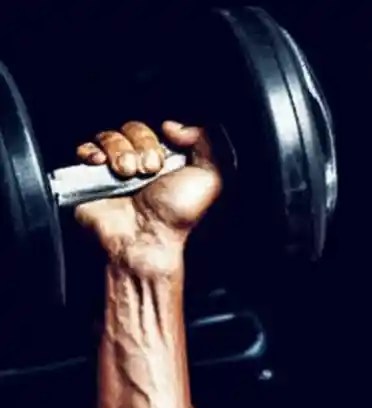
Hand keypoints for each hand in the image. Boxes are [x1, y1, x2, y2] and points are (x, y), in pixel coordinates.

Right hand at [73, 120, 220, 274]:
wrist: (145, 239)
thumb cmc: (178, 215)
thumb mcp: (210, 177)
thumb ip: (206, 143)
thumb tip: (175, 127)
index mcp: (169, 160)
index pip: (158, 129)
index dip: (159, 138)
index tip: (162, 158)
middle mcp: (141, 162)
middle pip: (133, 128)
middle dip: (142, 146)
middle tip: (147, 170)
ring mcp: (114, 169)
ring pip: (109, 136)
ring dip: (119, 151)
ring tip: (128, 174)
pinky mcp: (91, 178)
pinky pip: (84, 149)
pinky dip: (91, 151)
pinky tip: (101, 163)